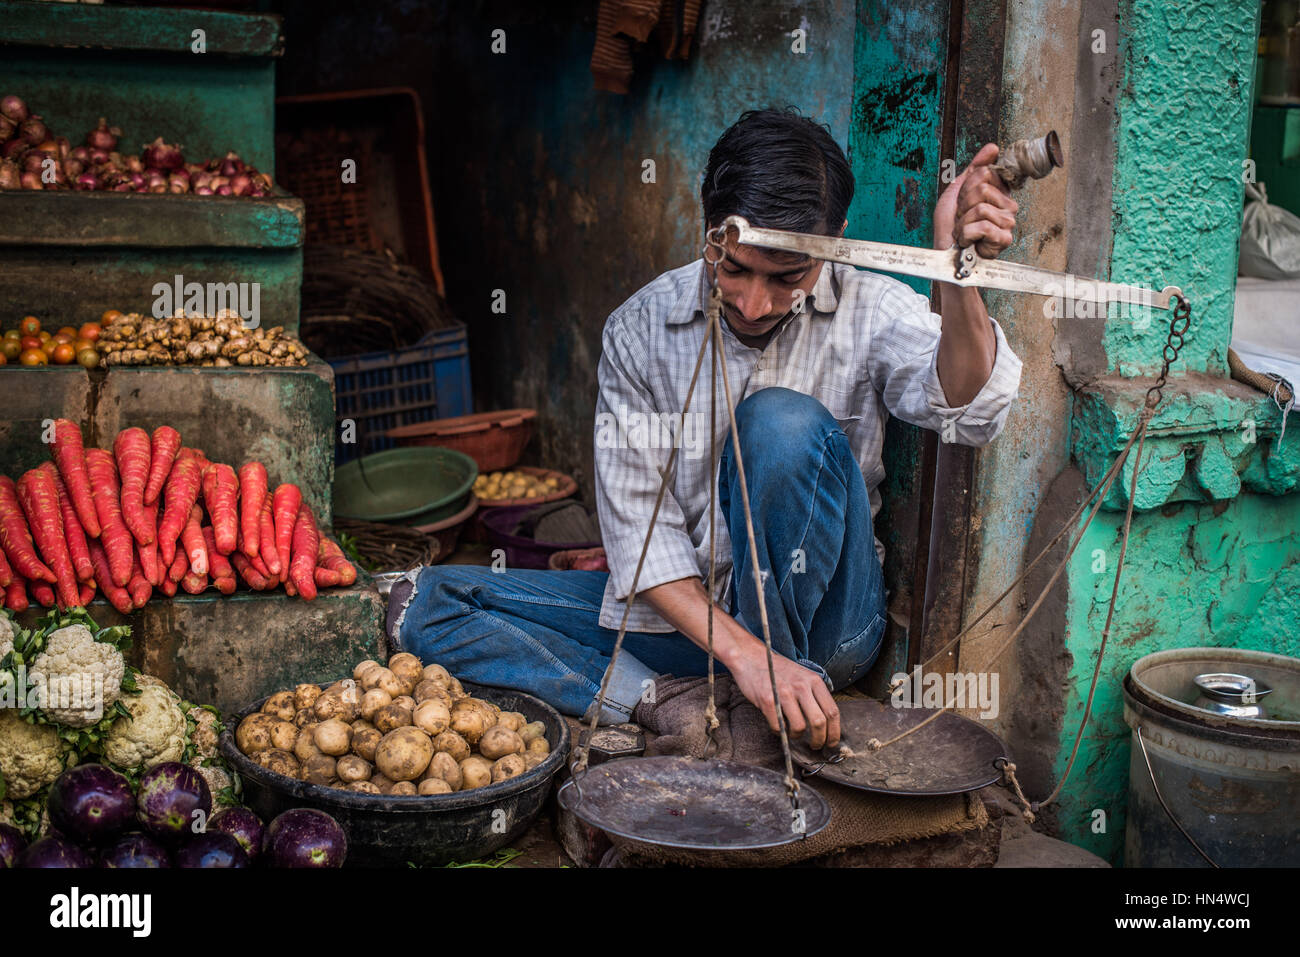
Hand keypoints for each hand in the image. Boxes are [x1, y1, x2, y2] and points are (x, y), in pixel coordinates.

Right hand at [728, 637, 840, 749]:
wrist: (752, 657)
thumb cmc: (778, 670)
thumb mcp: (803, 676)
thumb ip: (815, 693)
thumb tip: (826, 721)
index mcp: (814, 681)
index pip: (832, 711)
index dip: (834, 731)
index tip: (831, 742)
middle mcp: (801, 686)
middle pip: (819, 722)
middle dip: (819, 740)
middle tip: (815, 745)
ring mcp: (784, 693)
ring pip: (799, 727)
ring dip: (797, 736)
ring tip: (793, 734)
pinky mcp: (767, 700)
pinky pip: (778, 726)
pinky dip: (780, 733)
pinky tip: (779, 727)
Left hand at [933, 143, 1018, 258]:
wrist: (945, 253)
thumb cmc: (950, 227)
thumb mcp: (957, 191)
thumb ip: (975, 168)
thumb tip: (992, 148)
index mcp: (999, 193)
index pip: (985, 173)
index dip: (966, 188)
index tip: (962, 203)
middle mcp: (1008, 206)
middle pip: (983, 189)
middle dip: (963, 205)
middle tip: (962, 219)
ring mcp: (1008, 223)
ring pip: (981, 208)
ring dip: (963, 222)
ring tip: (964, 231)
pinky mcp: (1004, 239)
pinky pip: (982, 225)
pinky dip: (967, 234)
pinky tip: (968, 241)